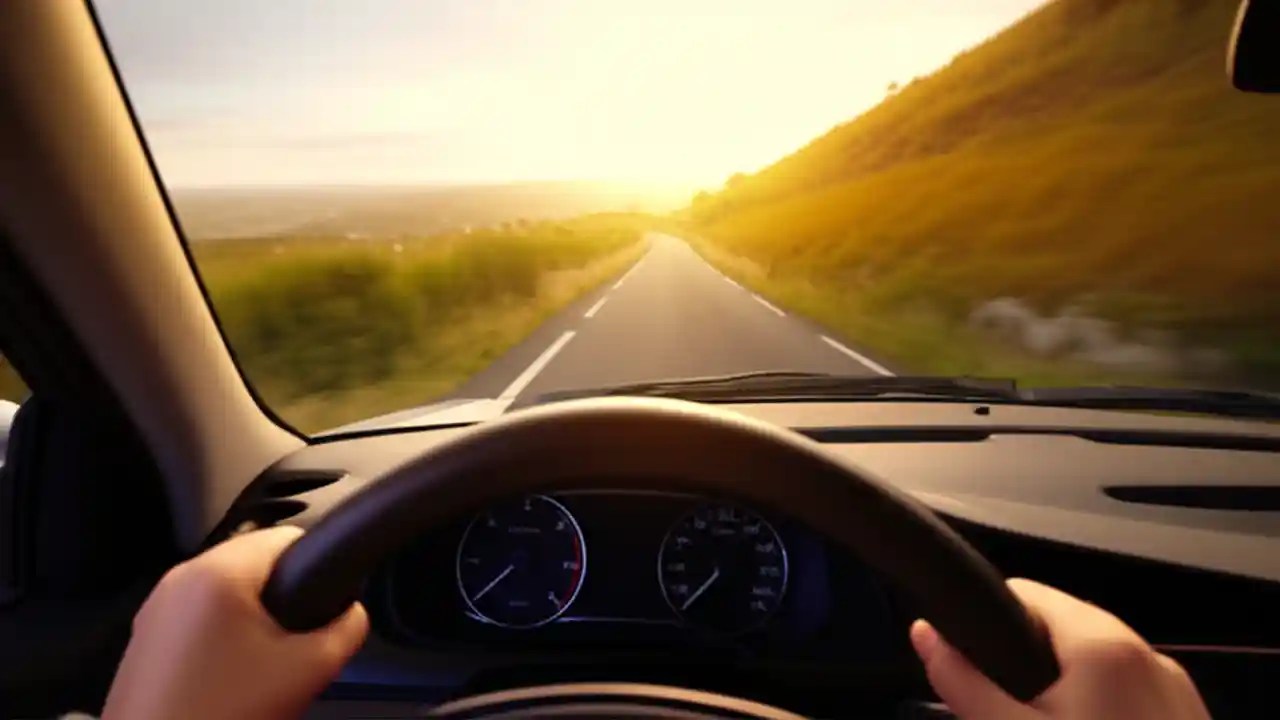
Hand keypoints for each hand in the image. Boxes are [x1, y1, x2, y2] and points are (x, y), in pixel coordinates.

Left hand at [102, 526, 368, 719]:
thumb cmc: (226, 712)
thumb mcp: (310, 670)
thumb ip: (347, 628)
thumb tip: (351, 613)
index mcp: (218, 571)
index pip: (288, 535)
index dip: (318, 567)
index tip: (321, 610)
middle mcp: (180, 577)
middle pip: (256, 563)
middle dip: (283, 597)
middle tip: (294, 646)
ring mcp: (156, 607)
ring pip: (228, 591)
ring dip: (253, 617)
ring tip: (262, 665)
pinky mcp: (145, 637)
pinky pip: (199, 617)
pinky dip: (223, 636)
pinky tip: (229, 676)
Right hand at [911, 578, 1210, 719]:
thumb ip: (963, 683)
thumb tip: (925, 636)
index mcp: (1102, 643)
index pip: (1024, 593)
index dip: (987, 628)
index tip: (973, 669)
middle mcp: (1148, 655)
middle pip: (1059, 632)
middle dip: (1025, 670)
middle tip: (1009, 717)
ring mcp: (1174, 690)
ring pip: (1094, 669)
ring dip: (1061, 695)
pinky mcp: (1186, 719)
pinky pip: (1126, 697)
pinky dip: (1098, 714)